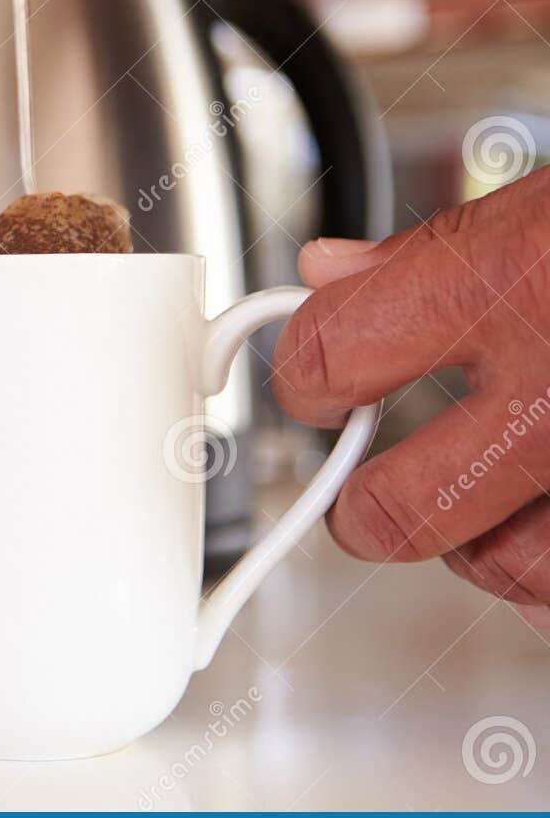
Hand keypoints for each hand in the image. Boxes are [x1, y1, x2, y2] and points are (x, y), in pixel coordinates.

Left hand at [272, 168, 549, 627]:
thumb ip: (438, 248)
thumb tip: (325, 270)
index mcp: (514, 278)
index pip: (329, 353)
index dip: (304, 375)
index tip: (311, 385)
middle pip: (397, 513)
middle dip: (366, 507)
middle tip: (367, 492)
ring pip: (506, 570)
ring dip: (486, 545)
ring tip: (497, 501)